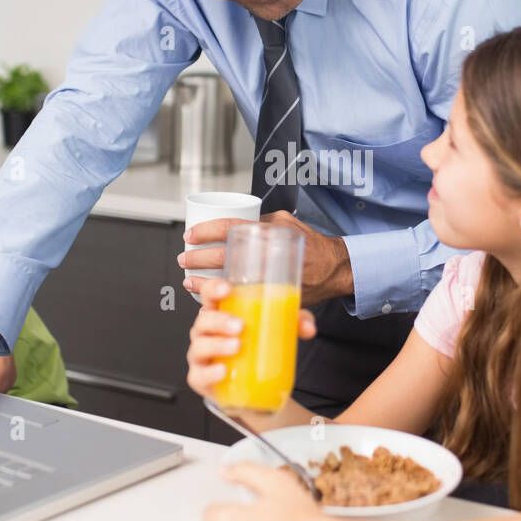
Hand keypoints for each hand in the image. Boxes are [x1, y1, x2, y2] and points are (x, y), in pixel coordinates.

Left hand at [180, 211, 351, 303]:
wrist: (336, 270)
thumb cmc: (311, 245)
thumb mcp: (287, 223)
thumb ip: (261, 223)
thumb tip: (234, 228)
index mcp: (271, 233)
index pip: (231, 228)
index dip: (206, 231)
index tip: (190, 235)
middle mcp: (269, 255)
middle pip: (224, 255)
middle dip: (199, 258)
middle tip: (184, 259)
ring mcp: (271, 278)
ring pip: (228, 280)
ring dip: (203, 282)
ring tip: (189, 281)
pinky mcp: (273, 297)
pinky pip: (242, 298)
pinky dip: (223, 298)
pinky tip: (209, 298)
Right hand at [186, 276, 315, 399]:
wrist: (252, 386)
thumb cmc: (256, 348)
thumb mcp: (278, 329)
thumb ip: (294, 323)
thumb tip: (309, 327)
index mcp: (220, 313)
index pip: (210, 295)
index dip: (213, 289)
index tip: (227, 289)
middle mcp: (206, 332)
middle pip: (203, 320)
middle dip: (219, 321)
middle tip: (240, 325)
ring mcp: (201, 356)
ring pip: (200, 346)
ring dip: (217, 345)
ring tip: (236, 346)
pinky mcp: (201, 378)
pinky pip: (199, 375)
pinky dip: (209, 373)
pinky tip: (222, 371)